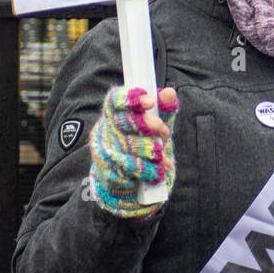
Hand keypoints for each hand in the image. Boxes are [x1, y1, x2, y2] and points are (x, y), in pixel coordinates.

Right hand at [88, 86, 178, 219]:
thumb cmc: (141, 145)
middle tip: (164, 132)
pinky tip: (158, 171)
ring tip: (163, 158)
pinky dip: (150, 170)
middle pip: (126, 122)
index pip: (115, 100)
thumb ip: (162, 110)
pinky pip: (132, 169)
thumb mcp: (153, 126)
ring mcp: (104, 151)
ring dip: (153, 152)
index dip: (131, 98)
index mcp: (113, 114)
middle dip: (151, 126)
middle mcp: (104, 130)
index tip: (150, 102)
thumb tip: (169, 93)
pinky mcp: (108, 172)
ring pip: (131, 147)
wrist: (126, 180)